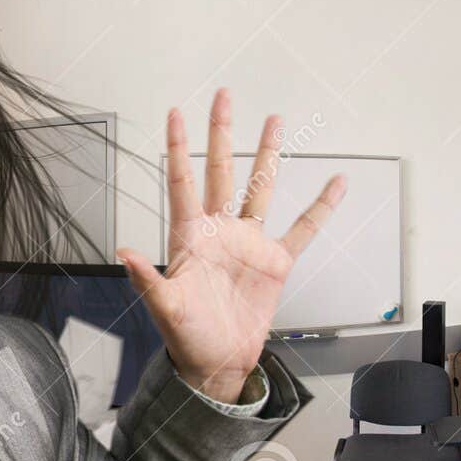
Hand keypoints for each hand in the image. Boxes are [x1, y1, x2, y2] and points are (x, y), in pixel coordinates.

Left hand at [117, 89, 344, 403]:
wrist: (217, 363)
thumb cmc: (186, 338)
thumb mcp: (165, 309)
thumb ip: (147, 280)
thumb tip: (124, 252)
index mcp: (189, 237)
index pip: (181, 181)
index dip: (178, 147)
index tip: (175, 113)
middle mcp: (219, 231)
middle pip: (221, 171)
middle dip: (221, 133)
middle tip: (225, 96)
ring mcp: (248, 243)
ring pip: (260, 188)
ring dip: (268, 154)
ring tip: (275, 120)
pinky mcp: (275, 263)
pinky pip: (303, 229)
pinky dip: (320, 208)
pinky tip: (335, 184)